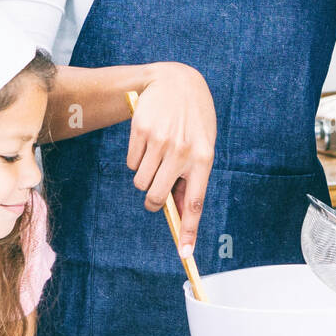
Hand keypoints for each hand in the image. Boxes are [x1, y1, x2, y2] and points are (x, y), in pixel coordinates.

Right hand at [127, 62, 216, 254]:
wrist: (177, 81)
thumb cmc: (193, 120)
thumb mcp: (201, 146)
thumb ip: (190, 178)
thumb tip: (176, 211)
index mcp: (204, 159)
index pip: (195, 203)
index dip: (189, 231)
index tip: (185, 254)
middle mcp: (182, 152)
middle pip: (157, 197)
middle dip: (153, 201)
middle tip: (154, 194)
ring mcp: (161, 142)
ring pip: (141, 182)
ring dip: (144, 177)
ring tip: (156, 157)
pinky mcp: (141, 132)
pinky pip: (131, 164)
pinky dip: (136, 159)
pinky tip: (148, 141)